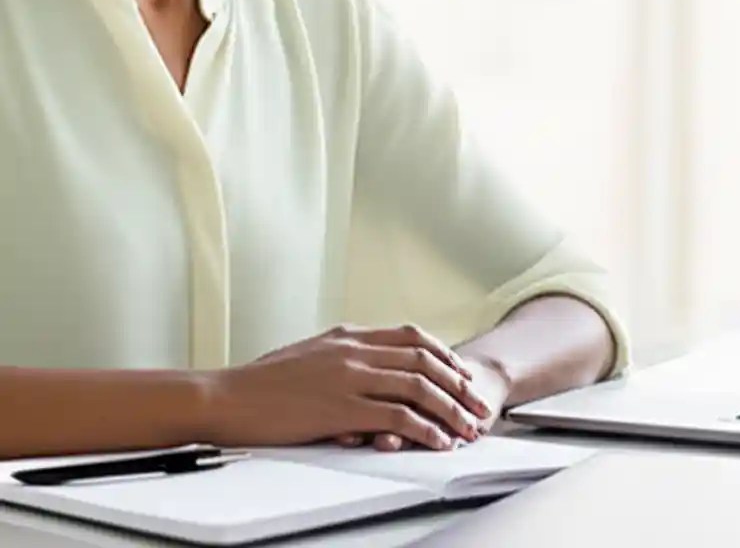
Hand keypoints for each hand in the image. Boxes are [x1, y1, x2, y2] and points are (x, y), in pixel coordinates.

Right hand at [205, 325, 493, 450]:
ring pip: (418, 388)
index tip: (459, 372)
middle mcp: (355, 351)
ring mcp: (350, 378)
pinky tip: (438, 441)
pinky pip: (397, 418)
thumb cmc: (260, 384)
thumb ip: (342, 356)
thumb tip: (365, 363)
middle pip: (424, 361)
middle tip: (477, 403)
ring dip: (450, 409)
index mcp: (348, 336)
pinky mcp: (342, 408)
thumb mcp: (308, 355)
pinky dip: (425, 429)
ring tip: (468, 427)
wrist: (225, 397)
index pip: (411, 337)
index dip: (443, 355)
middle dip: (457, 384)